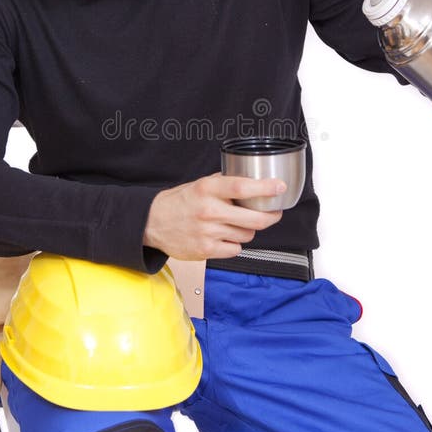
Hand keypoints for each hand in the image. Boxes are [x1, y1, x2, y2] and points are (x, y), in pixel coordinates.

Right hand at [143, 172, 284, 259]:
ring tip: (237, 224)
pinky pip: (235, 249)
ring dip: (248, 230)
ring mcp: (208, 232)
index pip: (242, 187)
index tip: (279, 186)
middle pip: (253, 219)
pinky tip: (225, 236)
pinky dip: (234, 244)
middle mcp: (209, 211)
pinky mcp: (206, 250)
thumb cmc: (179, 202)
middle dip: (270, 217)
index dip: (265, 188)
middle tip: (274, 213)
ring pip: (247, 235)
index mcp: (208, 189)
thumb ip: (224, 183)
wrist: (153, 223)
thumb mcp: (200, 184)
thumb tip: (252, 180)